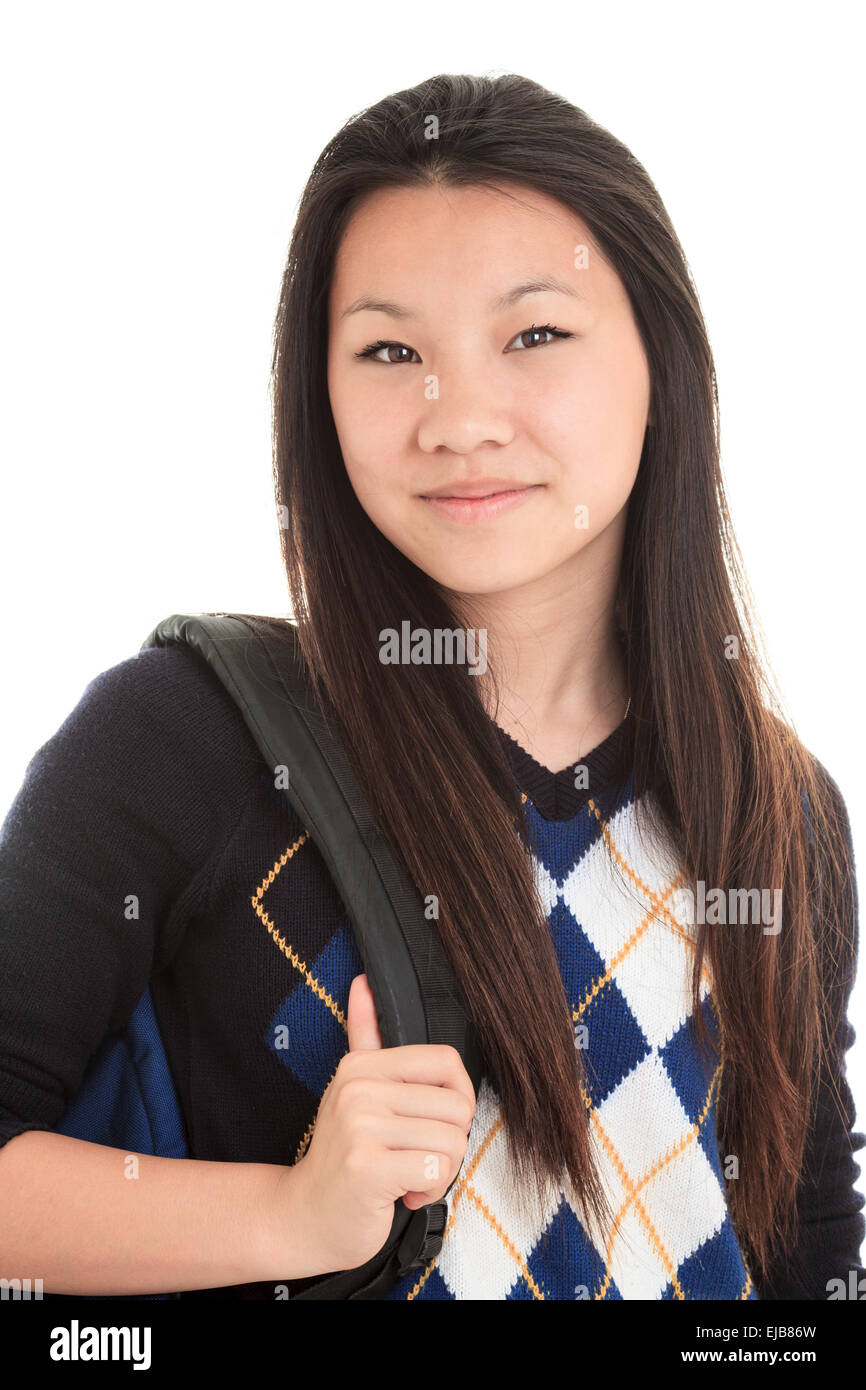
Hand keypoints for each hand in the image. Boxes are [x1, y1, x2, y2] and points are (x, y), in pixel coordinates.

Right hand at [275, 973, 475, 1275]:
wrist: (305, 1217)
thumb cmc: (344, 1156)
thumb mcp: (353, 1091)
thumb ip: (364, 1036)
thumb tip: (363, 981)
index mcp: (362, 1066)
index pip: (447, 1062)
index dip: (457, 1099)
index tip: (430, 1123)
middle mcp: (359, 1089)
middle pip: (459, 1106)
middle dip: (449, 1144)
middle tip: (414, 1158)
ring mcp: (360, 1127)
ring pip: (453, 1142)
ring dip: (441, 1172)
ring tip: (406, 1177)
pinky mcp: (369, 1168)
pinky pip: (437, 1169)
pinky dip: (431, 1190)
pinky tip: (401, 1194)